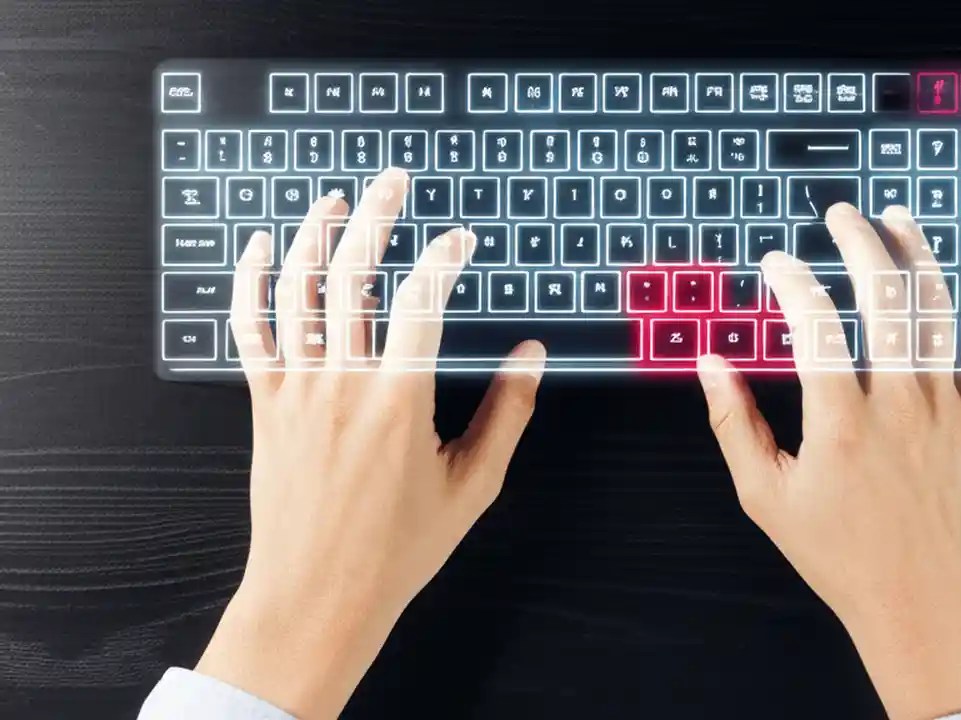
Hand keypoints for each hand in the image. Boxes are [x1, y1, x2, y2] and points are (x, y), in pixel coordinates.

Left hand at [195, 168, 546, 719]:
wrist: (315, 596)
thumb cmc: (395, 550)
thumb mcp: (471, 486)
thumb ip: (506, 415)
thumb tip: (532, 356)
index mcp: (398, 401)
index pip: (422, 300)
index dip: (444, 257)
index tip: (461, 239)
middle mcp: (342, 384)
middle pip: (353, 275)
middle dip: (375, 217)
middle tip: (393, 181)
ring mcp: (296, 390)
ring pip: (297, 291)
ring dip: (314, 235)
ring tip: (336, 202)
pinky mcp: (265, 403)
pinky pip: (248, 329)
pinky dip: (249, 281)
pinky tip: (258, 248)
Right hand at [696, 203, 960, 719]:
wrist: (926, 608)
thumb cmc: (842, 559)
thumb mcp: (767, 500)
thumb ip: (735, 427)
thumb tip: (711, 366)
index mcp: (840, 424)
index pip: (815, 325)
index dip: (793, 281)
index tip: (776, 263)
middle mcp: (898, 406)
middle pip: (884, 299)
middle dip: (860, 243)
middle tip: (840, 214)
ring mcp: (947, 411)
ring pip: (938, 312)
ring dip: (917, 254)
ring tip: (896, 218)